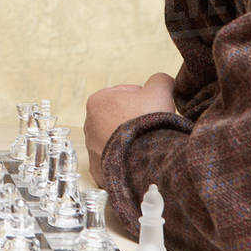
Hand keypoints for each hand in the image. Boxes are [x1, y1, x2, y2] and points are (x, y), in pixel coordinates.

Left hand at [84, 72, 175, 187]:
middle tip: (155, 126)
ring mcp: (92, 150)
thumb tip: (161, 81)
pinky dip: (129, 160)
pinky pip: (117, 161)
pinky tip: (142, 160)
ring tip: (149, 144)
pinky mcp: (99, 171)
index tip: (156, 108)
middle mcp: (89, 125)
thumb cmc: (148, 122)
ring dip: (133, 140)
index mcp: (97, 102)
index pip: (126, 94)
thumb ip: (159, 80)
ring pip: (118, 140)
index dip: (146, 99)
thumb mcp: (159, 90)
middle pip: (120, 118)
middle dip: (137, 120)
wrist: (146, 162)